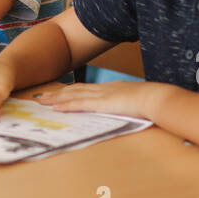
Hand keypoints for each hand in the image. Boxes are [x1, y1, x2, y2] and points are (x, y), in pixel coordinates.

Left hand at [36, 81, 152, 118]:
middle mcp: (102, 89)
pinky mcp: (102, 103)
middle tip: (43, 96)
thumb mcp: (134, 102)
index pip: (85, 89)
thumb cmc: (150, 101)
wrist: (155, 97)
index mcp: (110, 89)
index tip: (59, 93)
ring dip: (57, 98)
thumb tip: (125, 109)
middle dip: (58, 93)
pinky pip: (80, 104)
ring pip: (73, 95)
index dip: (71, 91)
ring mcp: (101, 95)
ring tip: (43, 100)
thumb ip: (126, 105)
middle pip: (75, 90)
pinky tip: (56, 108)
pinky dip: (67, 106)